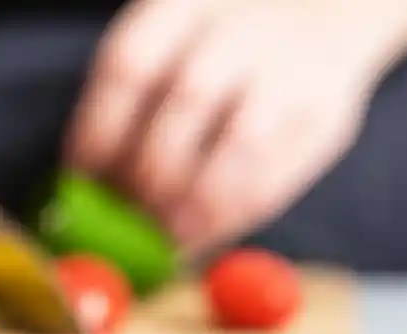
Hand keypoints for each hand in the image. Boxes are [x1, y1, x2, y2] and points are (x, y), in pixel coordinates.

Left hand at [67, 0, 393, 251]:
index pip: (131, 65)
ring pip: (240, 142)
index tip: (78, 180)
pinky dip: (233, 217)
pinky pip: (278, 177)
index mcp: (187, 3)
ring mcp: (291, 71)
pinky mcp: (327, 118)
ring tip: (162, 238)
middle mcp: (243, 29)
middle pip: (187, 100)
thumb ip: (131, 98)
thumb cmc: (222, 42)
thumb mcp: (174, 37)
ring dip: (194, 202)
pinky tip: (201, 236)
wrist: (328, 10)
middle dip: (148, 171)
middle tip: (121, 217)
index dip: (98, 130)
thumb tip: (83, 186)